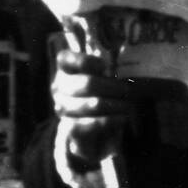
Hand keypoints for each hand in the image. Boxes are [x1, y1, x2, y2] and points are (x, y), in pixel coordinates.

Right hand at [53, 49, 139, 166]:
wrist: (96, 124)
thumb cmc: (104, 90)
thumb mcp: (106, 72)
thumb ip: (109, 65)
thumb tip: (117, 63)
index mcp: (65, 68)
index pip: (66, 59)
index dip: (86, 61)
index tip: (105, 66)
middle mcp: (60, 87)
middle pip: (87, 83)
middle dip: (112, 86)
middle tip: (127, 89)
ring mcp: (63, 108)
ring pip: (93, 105)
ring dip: (115, 104)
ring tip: (127, 105)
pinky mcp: (72, 128)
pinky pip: (91, 125)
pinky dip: (110, 121)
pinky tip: (121, 118)